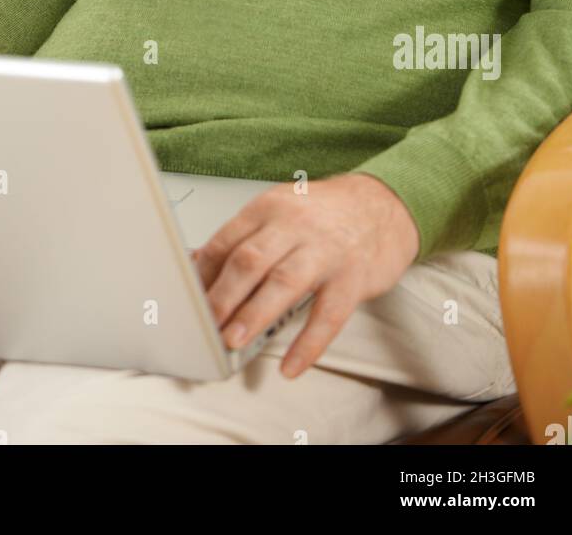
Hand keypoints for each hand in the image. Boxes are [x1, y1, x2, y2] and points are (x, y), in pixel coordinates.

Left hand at [192, 173, 420, 379]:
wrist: (384, 205)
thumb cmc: (325, 214)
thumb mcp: (280, 211)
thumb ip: (244, 238)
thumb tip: (198, 268)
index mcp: (269, 208)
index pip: (226, 241)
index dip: (202, 275)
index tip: (187, 301)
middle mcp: (295, 225)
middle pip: (250, 260)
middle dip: (223, 296)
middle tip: (204, 325)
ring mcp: (325, 251)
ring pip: (284, 283)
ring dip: (254, 314)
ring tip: (233, 340)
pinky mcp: (353, 277)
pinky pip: (328, 315)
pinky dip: (307, 344)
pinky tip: (291, 365)